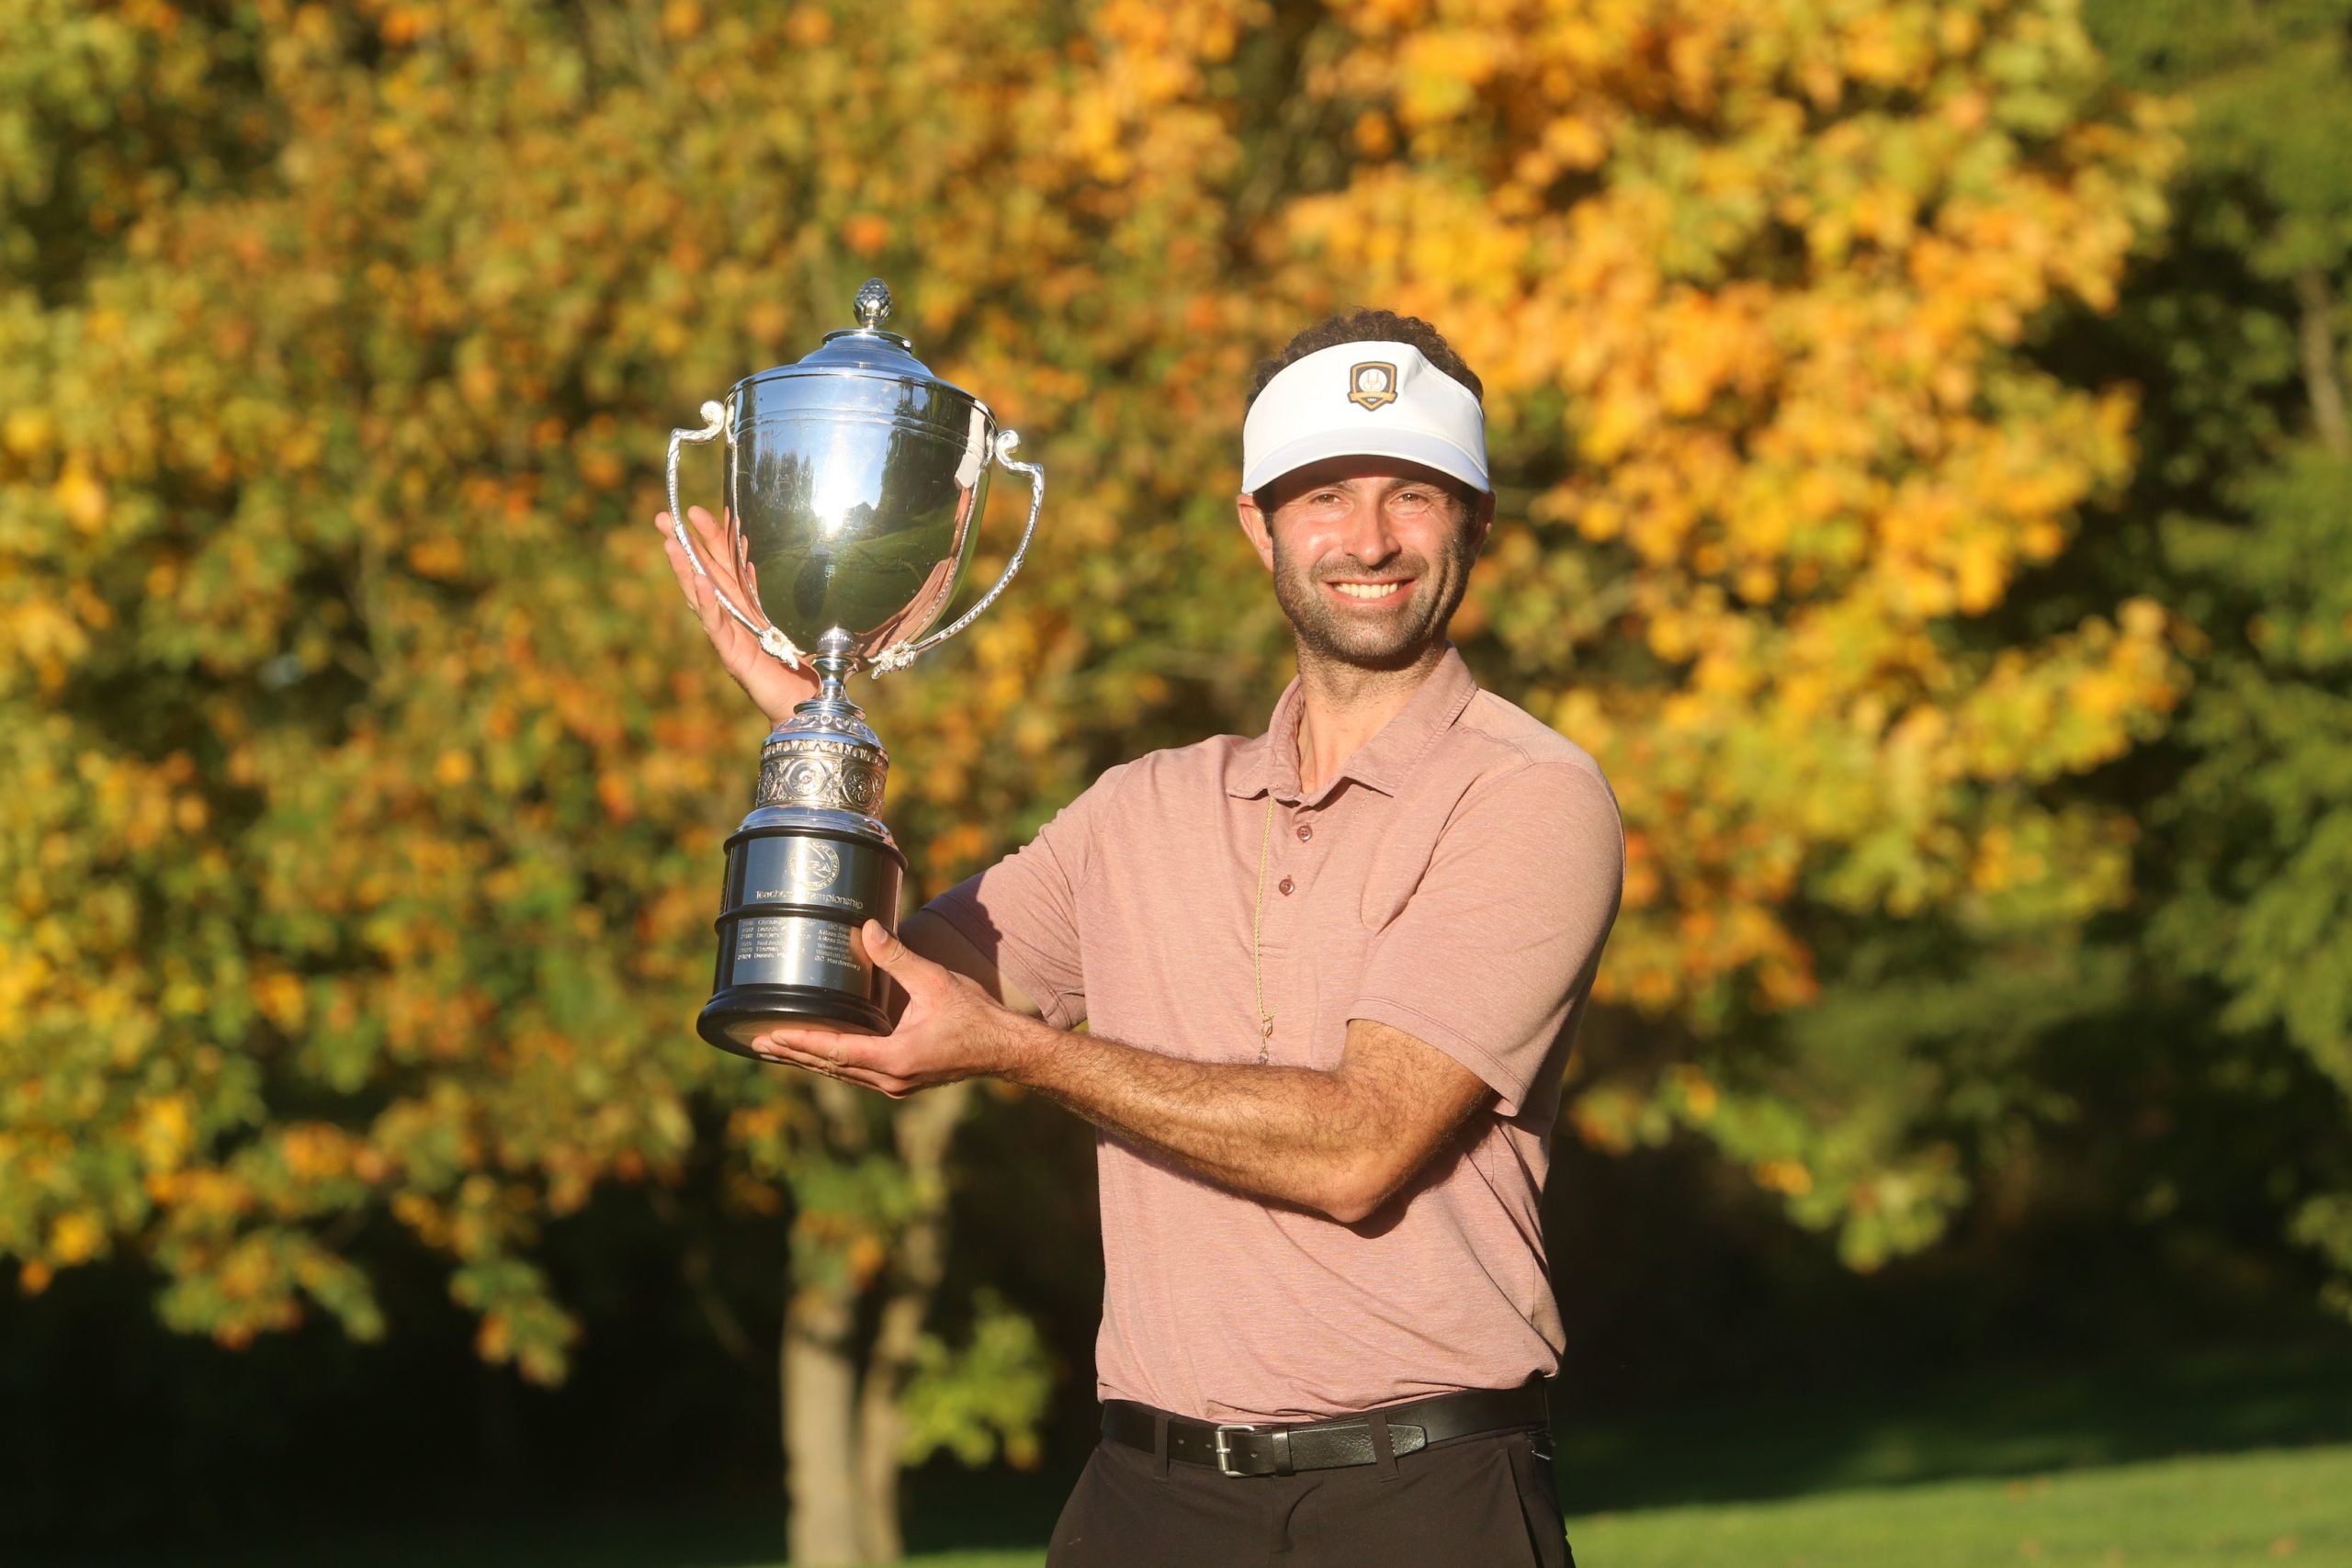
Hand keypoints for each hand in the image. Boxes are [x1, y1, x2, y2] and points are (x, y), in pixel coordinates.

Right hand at [655, 503, 819, 725]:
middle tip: (663, 516)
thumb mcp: (795, 624)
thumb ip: (779, 598)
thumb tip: (765, 563)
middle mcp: (734, 621)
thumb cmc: (805, 671)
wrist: (809, 709)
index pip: (728, 567)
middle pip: (706, 575)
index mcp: (749, 610)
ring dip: (685, 569)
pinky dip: (707, 604)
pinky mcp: (733, 657)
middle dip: (685, 546)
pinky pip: (717, 626)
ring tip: (670, 542)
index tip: (703, 512)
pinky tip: (698, 582)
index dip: (716, 539)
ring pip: (702, 597)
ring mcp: (730, 638)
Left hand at [748, 921, 1021, 1096]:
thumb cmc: (975, 1016)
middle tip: (758, 1042)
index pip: (835, 1050)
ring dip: (811, 1060)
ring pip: (842, 1074)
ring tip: (780, 1049)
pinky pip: (858, 1074)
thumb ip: (898, 957)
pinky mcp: (902, 1081)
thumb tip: (868, 928)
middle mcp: (890, 1079)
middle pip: (830, 1067)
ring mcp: (896, 1084)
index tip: (770, 1035)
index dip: (800, 1041)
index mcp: (894, 1058)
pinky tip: (822, 1053)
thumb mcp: (935, 981)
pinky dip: (834, 1062)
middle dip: (794, 1054)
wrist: (1005, 1049)